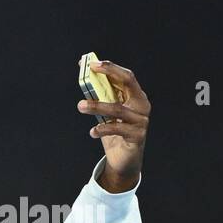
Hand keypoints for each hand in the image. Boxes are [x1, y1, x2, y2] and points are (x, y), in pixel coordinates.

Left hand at [77, 58, 149, 191]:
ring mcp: (141, 120)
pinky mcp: (137, 135)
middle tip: (89, 72)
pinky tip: (92, 132)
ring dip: (97, 106)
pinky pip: (117, 129)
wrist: (124, 159)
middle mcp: (141, 105)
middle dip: (109, 74)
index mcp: (135, 96)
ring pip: (118, 109)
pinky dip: (102, 129)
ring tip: (80, 106)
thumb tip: (85, 77)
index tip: (92, 63)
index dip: (110, 68)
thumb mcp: (106, 113)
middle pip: (128, 83)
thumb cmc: (114, 132)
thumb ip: (100, 97)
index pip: (126, 76)